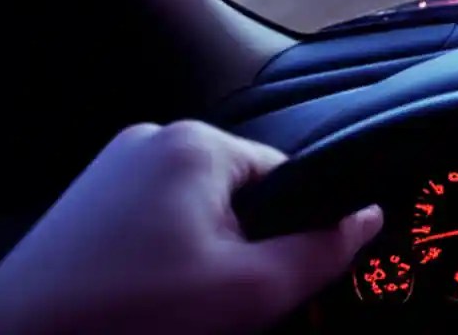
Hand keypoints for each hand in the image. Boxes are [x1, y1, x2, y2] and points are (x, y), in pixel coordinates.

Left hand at [0, 121, 381, 334]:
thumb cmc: (125, 318)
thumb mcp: (252, 293)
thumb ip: (324, 251)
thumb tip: (368, 217)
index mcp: (196, 143)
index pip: (286, 176)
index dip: (288, 232)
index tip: (262, 277)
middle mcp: (153, 140)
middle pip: (243, 196)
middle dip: (241, 248)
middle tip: (215, 301)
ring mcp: (114, 169)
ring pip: (200, 214)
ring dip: (203, 257)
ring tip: (174, 304)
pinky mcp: (89, 202)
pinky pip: (159, 222)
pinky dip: (165, 260)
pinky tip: (147, 298)